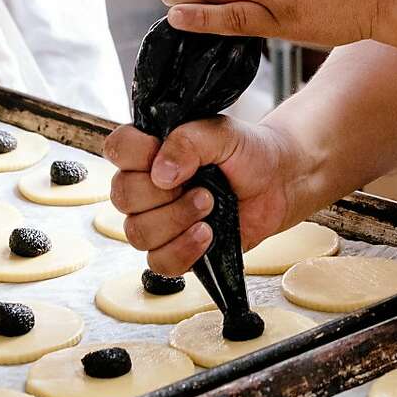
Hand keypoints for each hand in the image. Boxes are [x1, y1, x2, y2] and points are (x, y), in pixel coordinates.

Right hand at [103, 116, 303, 274]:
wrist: (280, 182)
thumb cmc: (250, 154)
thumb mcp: (222, 134)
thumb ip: (188, 141)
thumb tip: (160, 171)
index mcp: (153, 150)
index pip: (117, 149)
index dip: (135, 154)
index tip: (161, 153)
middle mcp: (149, 185)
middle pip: (123, 196)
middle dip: (163, 194)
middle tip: (202, 187)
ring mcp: (161, 219)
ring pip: (137, 233)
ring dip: (176, 221)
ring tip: (209, 207)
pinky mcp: (177, 249)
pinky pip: (159, 263)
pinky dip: (183, 251)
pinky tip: (206, 234)